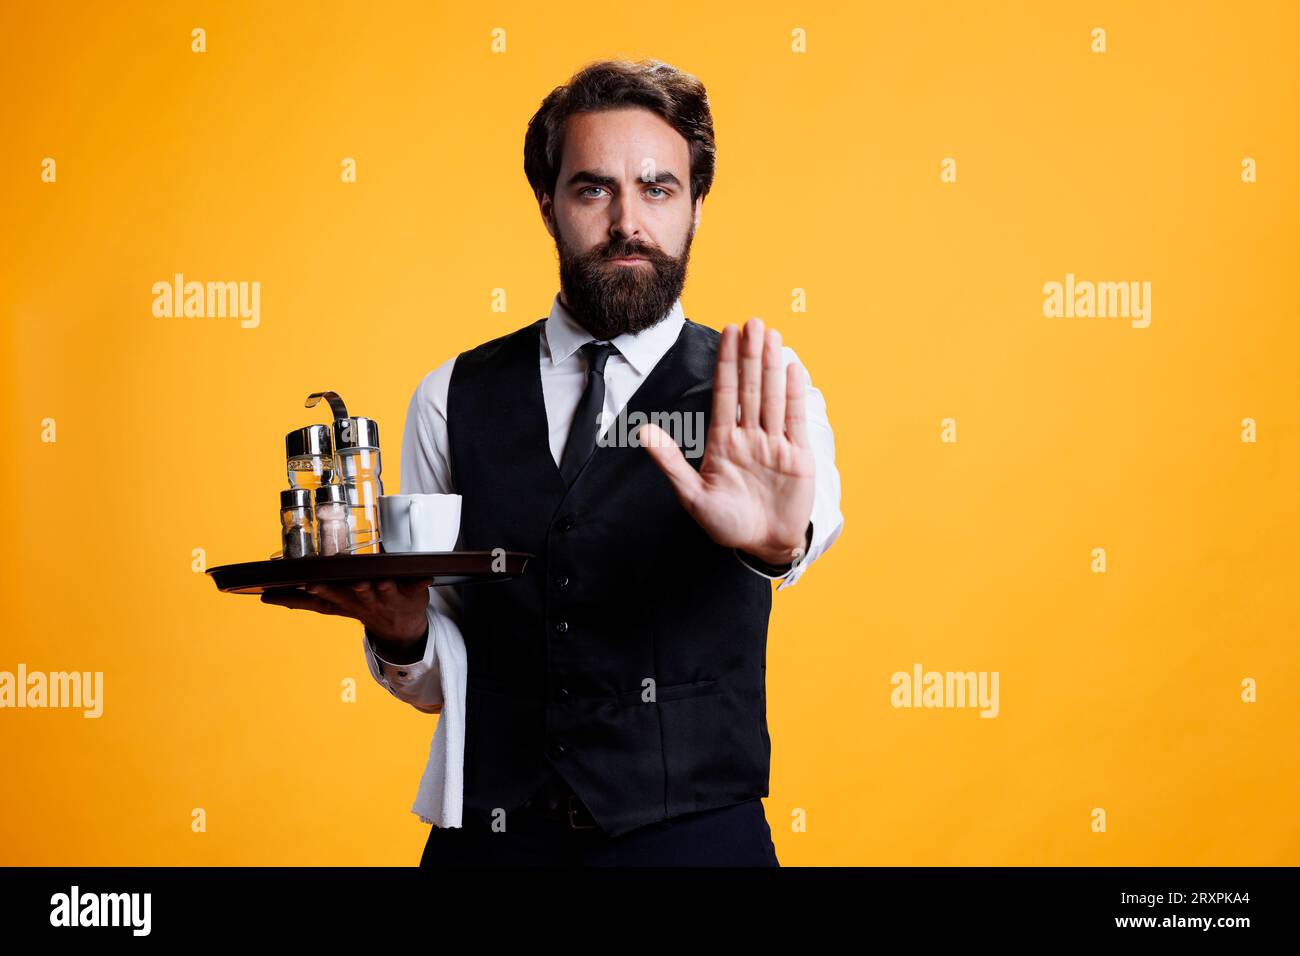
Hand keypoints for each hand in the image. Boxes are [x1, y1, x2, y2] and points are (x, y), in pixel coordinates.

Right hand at [260, 577, 433, 645]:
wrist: (401, 627)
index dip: (318, 592)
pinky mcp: (413, 593)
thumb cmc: (361, 605)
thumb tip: (264, 596)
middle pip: (355, 594)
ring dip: (381, 586)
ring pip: (384, 590)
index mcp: (344, 601)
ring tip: (379, 580)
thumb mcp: (331, 606)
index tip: (309, 585)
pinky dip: (422, 581)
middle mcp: (365, 600)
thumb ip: (299, 600)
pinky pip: (418, 585)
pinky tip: (426, 576)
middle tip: (349, 583)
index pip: (327, 598)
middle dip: (350, 589)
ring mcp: (390, 598)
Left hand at [638, 318, 814, 565]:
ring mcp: (774, 444)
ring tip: (771, 335)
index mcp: (723, 442)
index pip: (724, 394)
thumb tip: (643, 432)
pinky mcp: (797, 457)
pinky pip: (794, 421)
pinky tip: (792, 370)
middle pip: (750, 388)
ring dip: (771, 366)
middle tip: (751, 321)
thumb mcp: (692, 495)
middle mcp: (749, 436)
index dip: (726, 363)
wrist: (762, 545)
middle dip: (750, 355)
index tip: (727, 332)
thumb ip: (671, 462)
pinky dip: (793, 396)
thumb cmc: (726, 523)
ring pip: (772, 398)